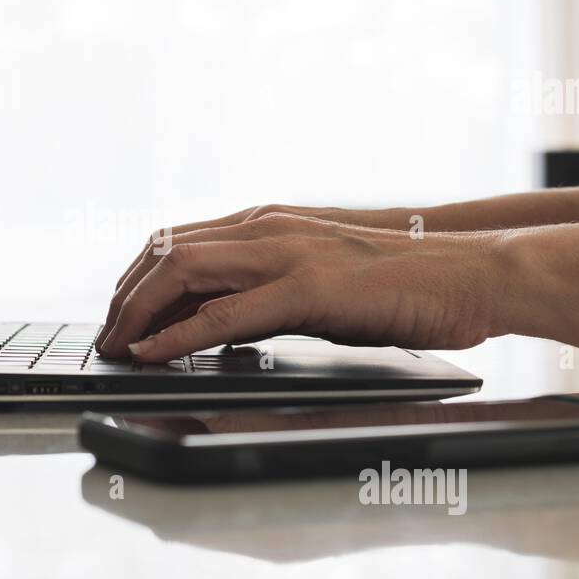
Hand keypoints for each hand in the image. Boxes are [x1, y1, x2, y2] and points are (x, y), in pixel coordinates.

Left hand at [94, 212, 508, 361]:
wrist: (473, 274)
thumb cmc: (402, 285)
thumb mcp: (317, 288)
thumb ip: (266, 299)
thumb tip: (219, 331)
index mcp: (268, 224)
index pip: (177, 242)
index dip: (136, 282)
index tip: (118, 319)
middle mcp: (267, 227)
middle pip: (164, 251)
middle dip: (123, 298)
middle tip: (105, 340)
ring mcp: (286, 251)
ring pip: (181, 271)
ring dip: (137, 313)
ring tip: (116, 348)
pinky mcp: (309, 286)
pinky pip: (223, 312)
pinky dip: (178, 335)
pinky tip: (153, 355)